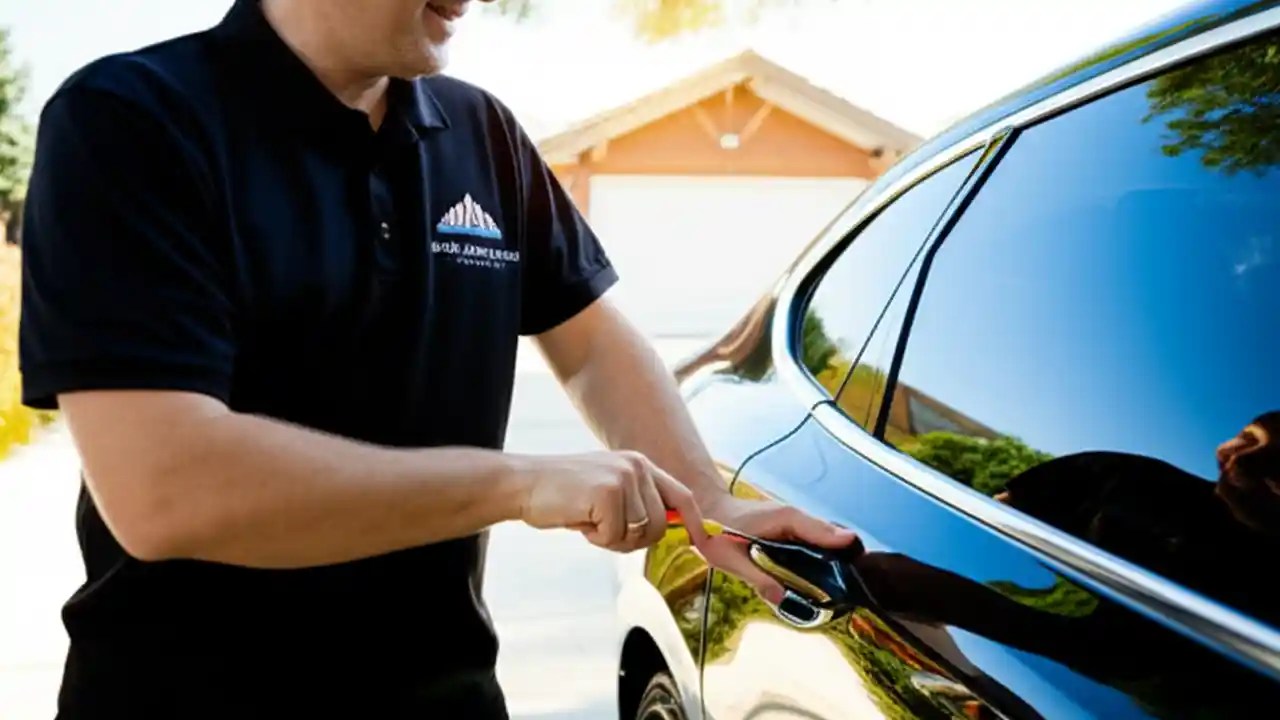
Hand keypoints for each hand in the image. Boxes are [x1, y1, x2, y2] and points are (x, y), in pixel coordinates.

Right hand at [517, 450, 709, 552]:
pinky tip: (579, 520)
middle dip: (633, 540)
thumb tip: (667, 528)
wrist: (523, 484)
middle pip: (659, 525)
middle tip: (602, 532)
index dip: (694, 523)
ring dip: (611, 539)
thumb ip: (636, 503)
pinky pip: (614, 536)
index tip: (702, 542)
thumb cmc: (562, 494)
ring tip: (588, 521)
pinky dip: (595, 538)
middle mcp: (637, 467)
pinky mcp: (608, 493)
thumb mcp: (607, 490)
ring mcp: (623, 478)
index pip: (681, 496)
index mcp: (639, 464)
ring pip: (637, 534)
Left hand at [696, 493, 857, 604]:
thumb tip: (784, 599)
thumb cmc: (716, 534)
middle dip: (844, 558)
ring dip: (834, 558)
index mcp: (787, 518)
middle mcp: (795, 516)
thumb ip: (760, 579)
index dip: (845, 548)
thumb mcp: (732, 560)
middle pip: (832, 535)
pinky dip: (821, 556)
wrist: (704, 514)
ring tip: (844, 584)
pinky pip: (813, 540)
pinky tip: (822, 576)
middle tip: (854, 585)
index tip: (862, 565)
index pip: (826, 532)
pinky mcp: (790, 528)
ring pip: (824, 538)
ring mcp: (793, 520)